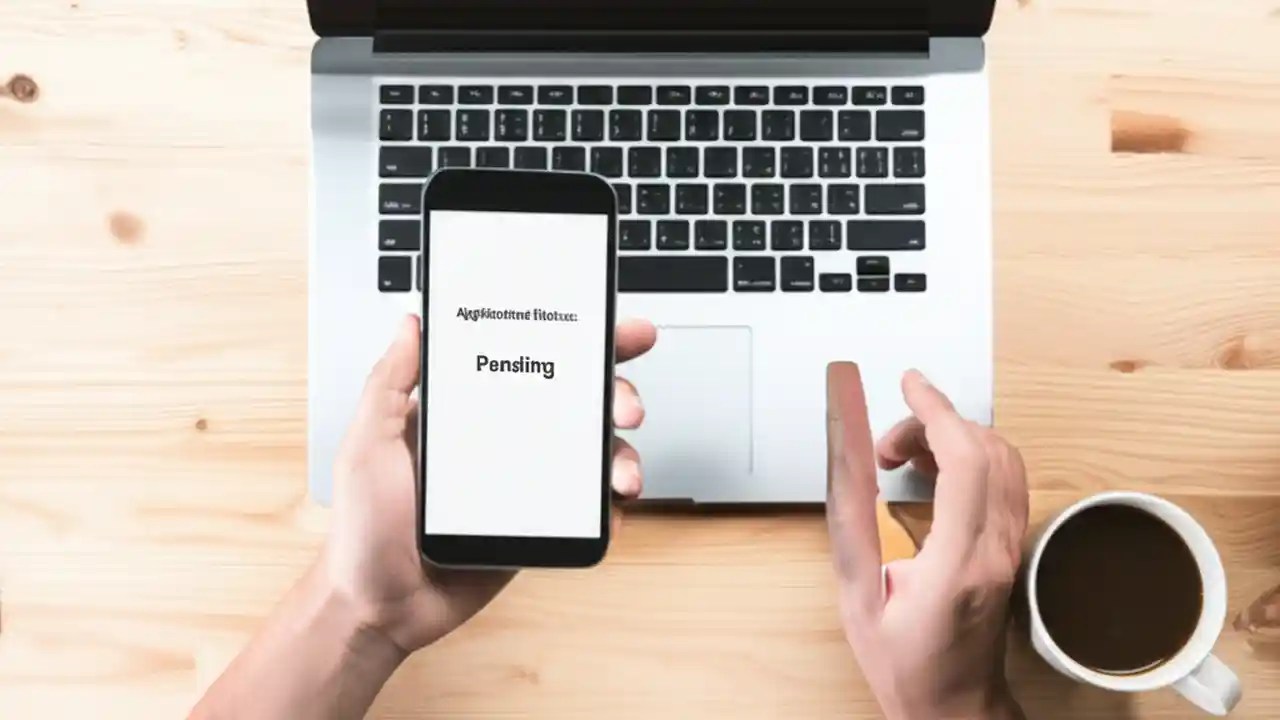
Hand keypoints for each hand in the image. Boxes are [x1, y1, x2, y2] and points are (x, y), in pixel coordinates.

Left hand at [323, 314, 657, 655]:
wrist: (379, 606)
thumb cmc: (363, 527)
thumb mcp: (368, 442)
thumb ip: (390, 381)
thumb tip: (411, 324)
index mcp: (468, 411)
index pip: (529, 360)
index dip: (577, 341)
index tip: (611, 329)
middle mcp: (503, 440)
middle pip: (577, 403)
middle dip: (616, 394)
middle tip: (625, 406)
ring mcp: (524, 483)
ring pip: (591, 456)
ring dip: (621, 457)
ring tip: (621, 475)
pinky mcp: (536, 525)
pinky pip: (585, 511)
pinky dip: (609, 509)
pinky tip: (611, 510)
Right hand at [826, 364, 1028, 719]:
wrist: (955, 707)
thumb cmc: (904, 663)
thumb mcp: (856, 593)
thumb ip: (851, 518)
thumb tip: (845, 456)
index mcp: (957, 564)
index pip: (965, 461)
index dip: (936, 411)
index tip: (909, 384)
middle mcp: (995, 550)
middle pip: (985, 449)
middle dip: (933, 424)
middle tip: (885, 447)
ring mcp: (1011, 548)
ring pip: (1002, 459)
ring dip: (954, 439)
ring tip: (903, 459)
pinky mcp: (1013, 547)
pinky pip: (1005, 479)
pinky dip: (970, 456)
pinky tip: (934, 471)